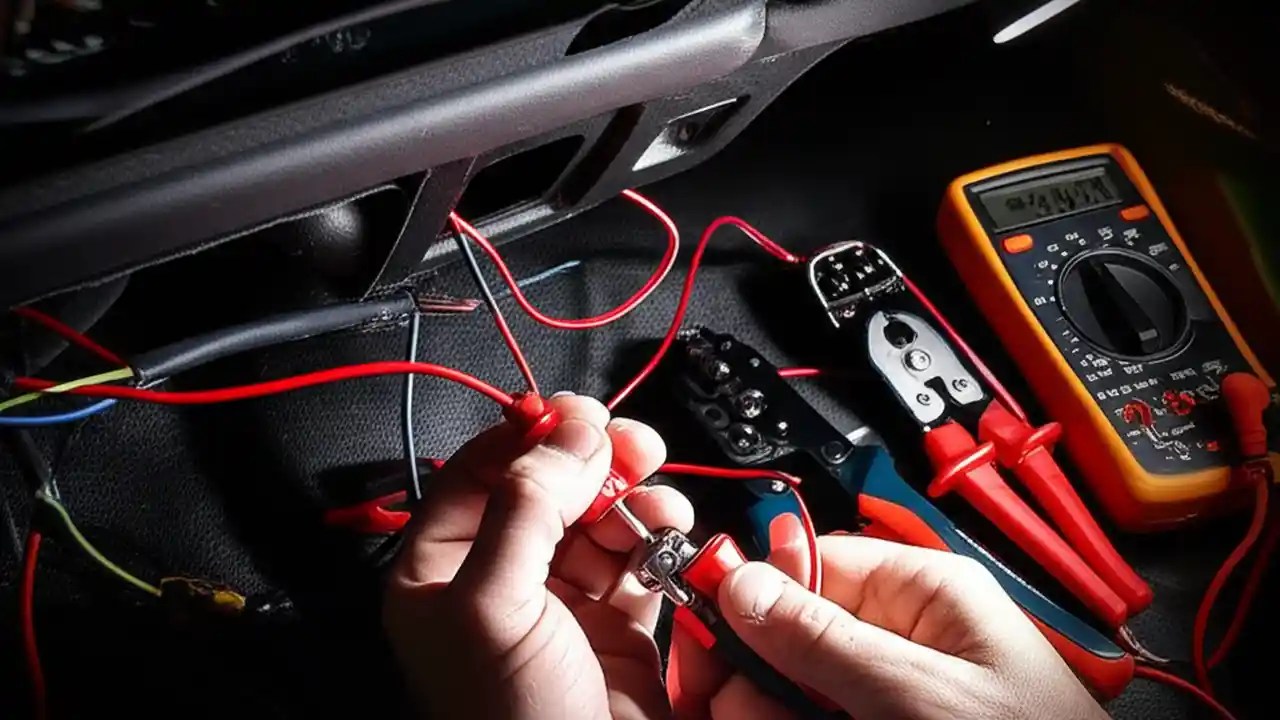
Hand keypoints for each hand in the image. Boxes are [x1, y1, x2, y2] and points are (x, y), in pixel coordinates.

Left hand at [384, 394, 691, 718]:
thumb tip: (565, 431)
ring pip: (600, 516)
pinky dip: (659, 538)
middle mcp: (498, 578)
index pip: (482, 472)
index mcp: (441, 570)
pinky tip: (670, 535)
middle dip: (592, 460)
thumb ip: (527, 507)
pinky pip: (639, 557)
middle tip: (630, 445)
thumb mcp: (496, 603)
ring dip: (632, 497)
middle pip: (548, 487)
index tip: (575, 412)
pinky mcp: (616, 624)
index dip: (529, 435)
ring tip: (655, 504)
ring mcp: (560, 601)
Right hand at [670, 535, 1108, 719]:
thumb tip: (742, 584)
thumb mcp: (917, 694)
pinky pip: (817, 716)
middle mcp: (905, 635)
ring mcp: (893, 692)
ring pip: (796, 687)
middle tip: (735, 706)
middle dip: (756, 668)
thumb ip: (824, 640)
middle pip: (792, 631)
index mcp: (926, 593)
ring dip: (768, 708)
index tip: (701, 627)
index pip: (811, 562)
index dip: (749, 591)